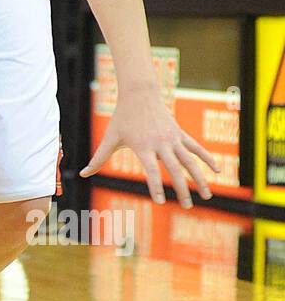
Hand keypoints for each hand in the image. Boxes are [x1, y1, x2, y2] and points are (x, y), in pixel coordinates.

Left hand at [80, 89, 218, 207]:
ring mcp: (173, 138)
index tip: (160, 202)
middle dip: (182, 190)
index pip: (152, 171)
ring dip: (200, 179)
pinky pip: (196, 148)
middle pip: (175, 170)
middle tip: (186, 207)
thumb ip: (99, 158)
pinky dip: (207, 158)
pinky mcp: (180, 133)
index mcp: (143, 147)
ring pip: (190, 161)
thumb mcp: (110, 138)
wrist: (139, 93)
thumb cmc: (122, 117)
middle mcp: (161, 143)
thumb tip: (82, 174)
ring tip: (208, 196)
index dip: (156, 186)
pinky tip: (218, 170)